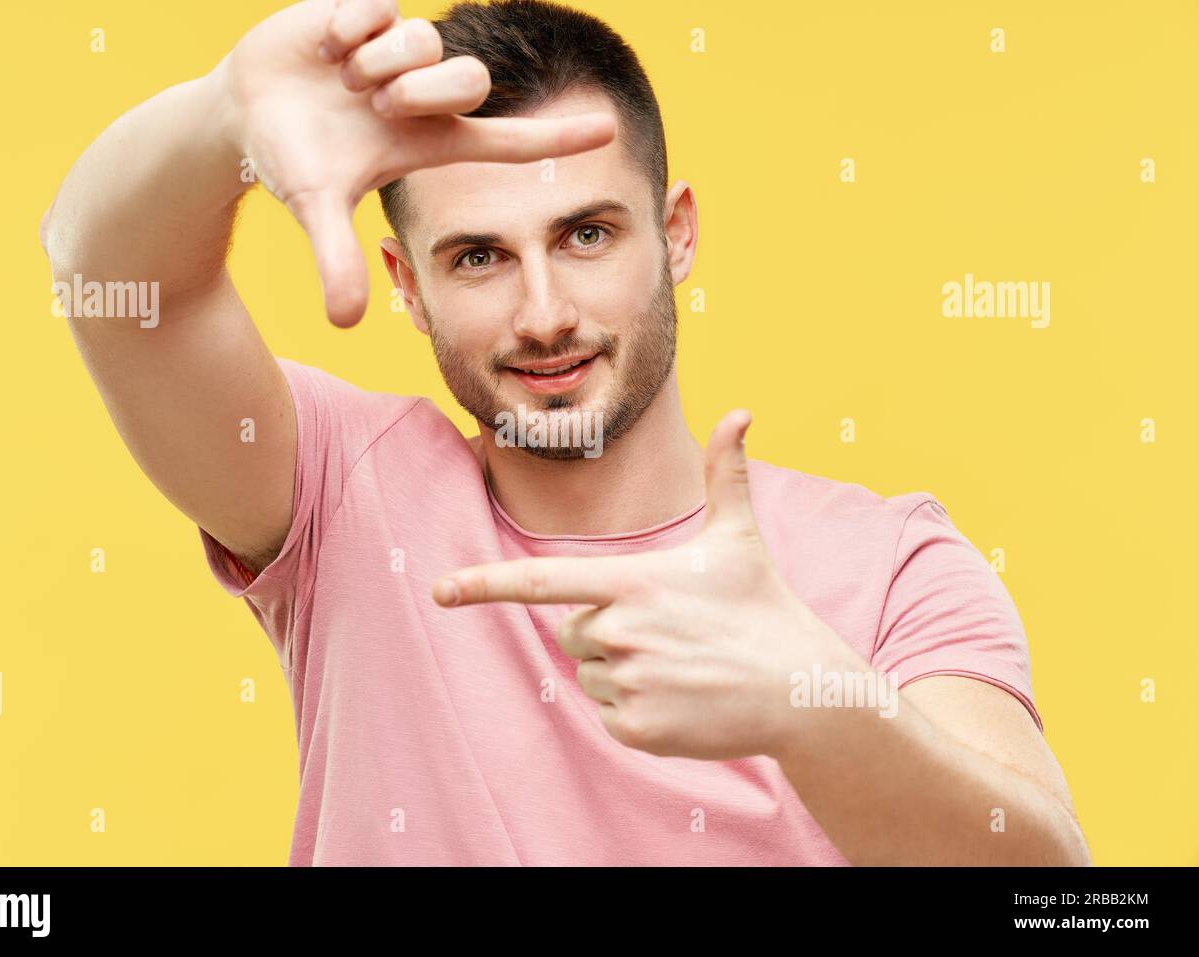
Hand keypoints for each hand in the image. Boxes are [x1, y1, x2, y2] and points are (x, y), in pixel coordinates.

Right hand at [217, 0, 616, 325]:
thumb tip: (344, 323)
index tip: (609, 132)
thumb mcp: (313, 207)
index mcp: (430, 140)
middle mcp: (425, 95)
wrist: (242, 111)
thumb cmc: (291, 160)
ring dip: (377, 63)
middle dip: (422, 91)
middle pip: (470, 79)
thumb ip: (336, 259)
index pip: (509, 140)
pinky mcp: (369, 11)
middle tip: (375, 104)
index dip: (557, 137)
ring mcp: (400, 50)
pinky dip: (347, 30)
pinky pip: (379, 7)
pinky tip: (325, 48)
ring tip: (341, 79)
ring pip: (424, 41)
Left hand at [431, 411, 860, 760]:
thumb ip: (727, 474)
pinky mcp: (636, 728)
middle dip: (606, 630)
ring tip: (679, 665)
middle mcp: (621, 631)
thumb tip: (743, 411)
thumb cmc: (763, 606)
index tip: (439, 591)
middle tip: (666, 631)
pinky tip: (680, 699)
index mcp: (632, 581)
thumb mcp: (740, 537)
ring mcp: (628, 682)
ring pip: (590, 673)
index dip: (483, 585)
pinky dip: (636, 708)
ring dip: (622, 670)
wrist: (799, 690)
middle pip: (572, 631)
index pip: (540, 582)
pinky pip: (608, 712)